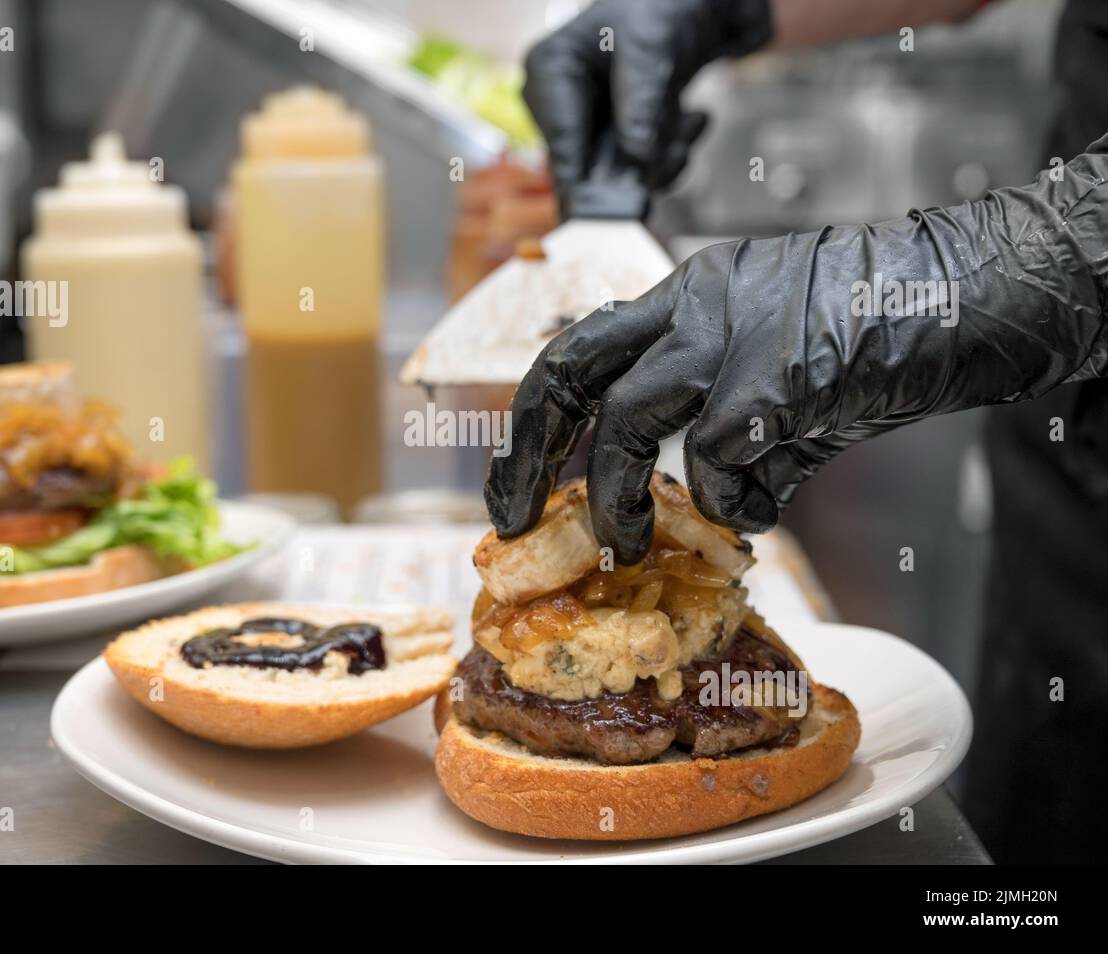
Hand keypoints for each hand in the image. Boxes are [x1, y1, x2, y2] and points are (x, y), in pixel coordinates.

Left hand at [486, 137, 1107, 562]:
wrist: (962, 297)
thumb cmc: (874, 334)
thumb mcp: (779, 371)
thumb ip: (730, 430)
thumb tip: (708, 507)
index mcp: (685, 295)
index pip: (579, 348)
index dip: (536, 417)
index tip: (514, 477)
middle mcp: (692, 304)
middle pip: (568, 368)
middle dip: (527, 449)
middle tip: (511, 518)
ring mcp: (730, 335)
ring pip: (627, 419)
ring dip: (619, 496)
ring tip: (626, 547)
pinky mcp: (775, 376)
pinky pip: (717, 458)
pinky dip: (728, 500)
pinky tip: (759, 512)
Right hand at [523, 0, 772, 211]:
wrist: (696, 3)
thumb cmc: (662, 5)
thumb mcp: (653, 45)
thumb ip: (643, 100)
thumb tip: (638, 155)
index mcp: (548, 74)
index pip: (561, 142)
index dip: (584, 184)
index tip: (607, 216)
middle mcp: (560, 106)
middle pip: (588, 169)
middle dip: (638, 167)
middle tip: (676, 150)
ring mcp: (588, 127)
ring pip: (619, 177)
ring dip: (663, 158)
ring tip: (691, 120)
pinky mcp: (615, 142)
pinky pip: (640, 171)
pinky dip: (671, 154)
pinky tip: (691, 120)